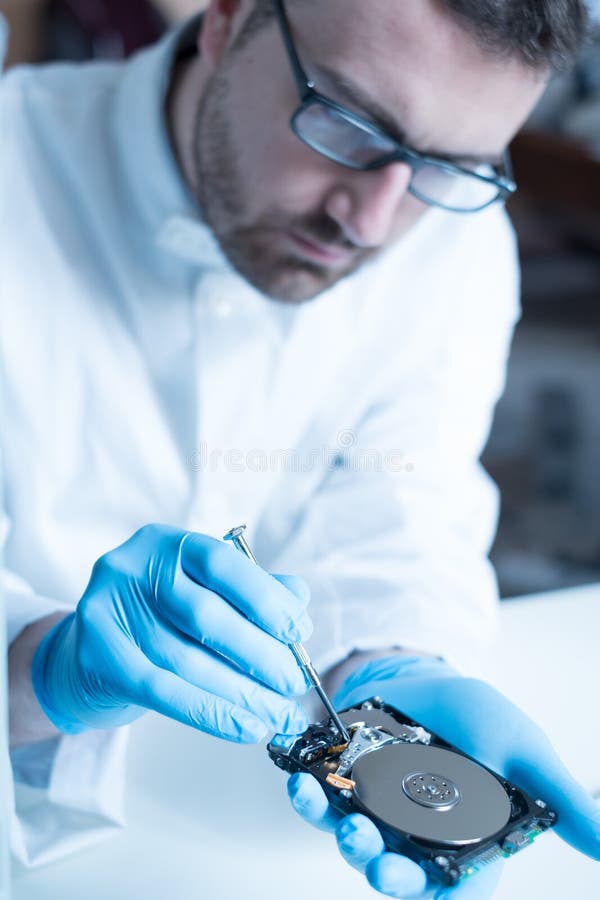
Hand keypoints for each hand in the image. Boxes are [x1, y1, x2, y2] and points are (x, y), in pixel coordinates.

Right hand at [32, 523, 311, 741]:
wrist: (87, 654)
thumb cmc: (159, 619)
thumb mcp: (202, 592)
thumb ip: (250, 591)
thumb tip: (298, 601)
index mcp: (166, 542)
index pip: (222, 564)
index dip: (265, 599)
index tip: (299, 634)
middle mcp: (133, 567)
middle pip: (207, 617)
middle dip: (261, 656)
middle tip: (295, 686)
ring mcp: (107, 609)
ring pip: (189, 660)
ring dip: (244, 694)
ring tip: (280, 716)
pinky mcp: (98, 656)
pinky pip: (164, 691)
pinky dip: (212, 713)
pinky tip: (245, 727)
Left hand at [287, 656, 599, 898]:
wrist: (424, 676)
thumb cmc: (477, 717)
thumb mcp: (521, 748)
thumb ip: (557, 796)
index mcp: (468, 841)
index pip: (460, 890)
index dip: (448, 899)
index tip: (436, 891)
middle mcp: (418, 839)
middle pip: (404, 876)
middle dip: (390, 875)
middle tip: (382, 863)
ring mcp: (375, 815)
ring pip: (359, 845)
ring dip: (348, 842)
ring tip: (346, 825)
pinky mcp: (341, 787)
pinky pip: (321, 803)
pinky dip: (310, 799)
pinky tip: (304, 786)